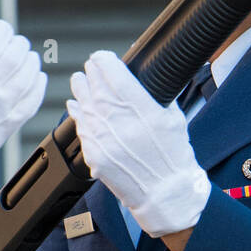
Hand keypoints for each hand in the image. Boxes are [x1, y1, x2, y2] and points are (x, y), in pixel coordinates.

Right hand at [0, 20, 46, 209]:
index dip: (2, 30)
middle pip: (14, 57)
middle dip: (17, 44)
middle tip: (15, 42)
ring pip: (26, 78)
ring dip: (30, 62)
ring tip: (27, 57)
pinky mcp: (2, 132)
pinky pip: (30, 104)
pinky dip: (38, 88)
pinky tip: (38, 78)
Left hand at [66, 50, 210, 237]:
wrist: (166, 193)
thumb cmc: (173, 156)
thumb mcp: (173, 118)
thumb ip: (157, 94)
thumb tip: (144, 72)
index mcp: (144, 112)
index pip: (116, 76)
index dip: (105, 62)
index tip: (102, 57)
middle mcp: (122, 125)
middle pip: (96, 88)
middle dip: (92, 73)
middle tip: (91, 66)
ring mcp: (106, 142)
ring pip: (84, 105)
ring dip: (80, 89)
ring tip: (80, 80)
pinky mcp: (95, 156)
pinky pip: (81, 128)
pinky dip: (77, 113)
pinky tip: (76, 104)